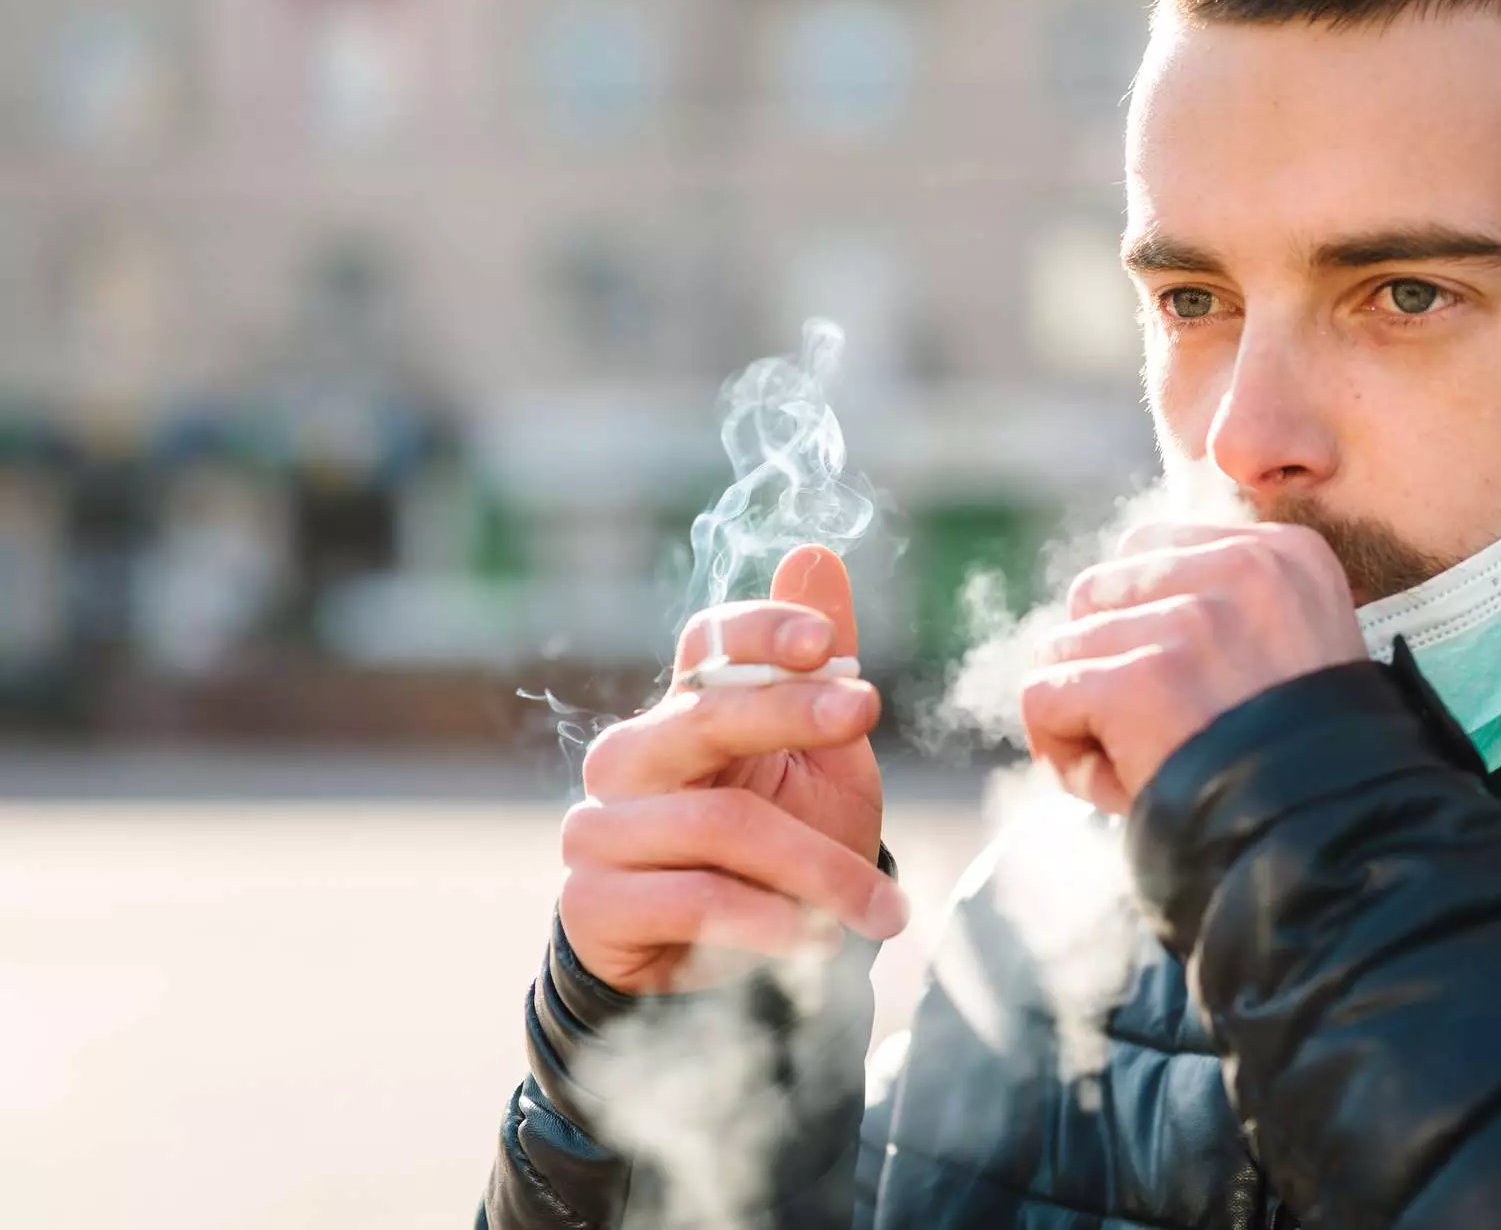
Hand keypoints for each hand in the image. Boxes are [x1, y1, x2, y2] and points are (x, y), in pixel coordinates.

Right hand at [559, 545, 908, 992]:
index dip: (762, 631)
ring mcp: (600, 829)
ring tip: (879, 907)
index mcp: (684, 712)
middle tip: (864, 716)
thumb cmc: (783, 857)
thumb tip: (816, 551)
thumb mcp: (821, 762)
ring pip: (718, 821)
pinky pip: (691, 898)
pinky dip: (765, 921)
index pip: (705, 643)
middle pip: (704, 713)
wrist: (730, 977)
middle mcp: (630, 758)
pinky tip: (814, 940)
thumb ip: (816, 666)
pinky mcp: (592, 903)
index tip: (830, 646)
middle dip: (792, 711)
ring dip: (816, 867)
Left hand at [1020, 522, 1365, 814]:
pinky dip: (1058, 745)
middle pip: (1096, 590)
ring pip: (1064, 647)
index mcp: (1281, 554)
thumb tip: (1106, 613)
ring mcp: (1189, 621)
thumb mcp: (1292, 651)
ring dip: (1083, 711)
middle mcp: (1239, 570)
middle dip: (1104, 662)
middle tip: (1148, 729)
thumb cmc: (1308, 764)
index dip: (1139, 623)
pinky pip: (1044, 695)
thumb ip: (1219, 612)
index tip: (1171, 684)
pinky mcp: (1142, 679)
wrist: (1339, 836)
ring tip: (1141, 763)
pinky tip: (1111, 783)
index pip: (1149, 549)